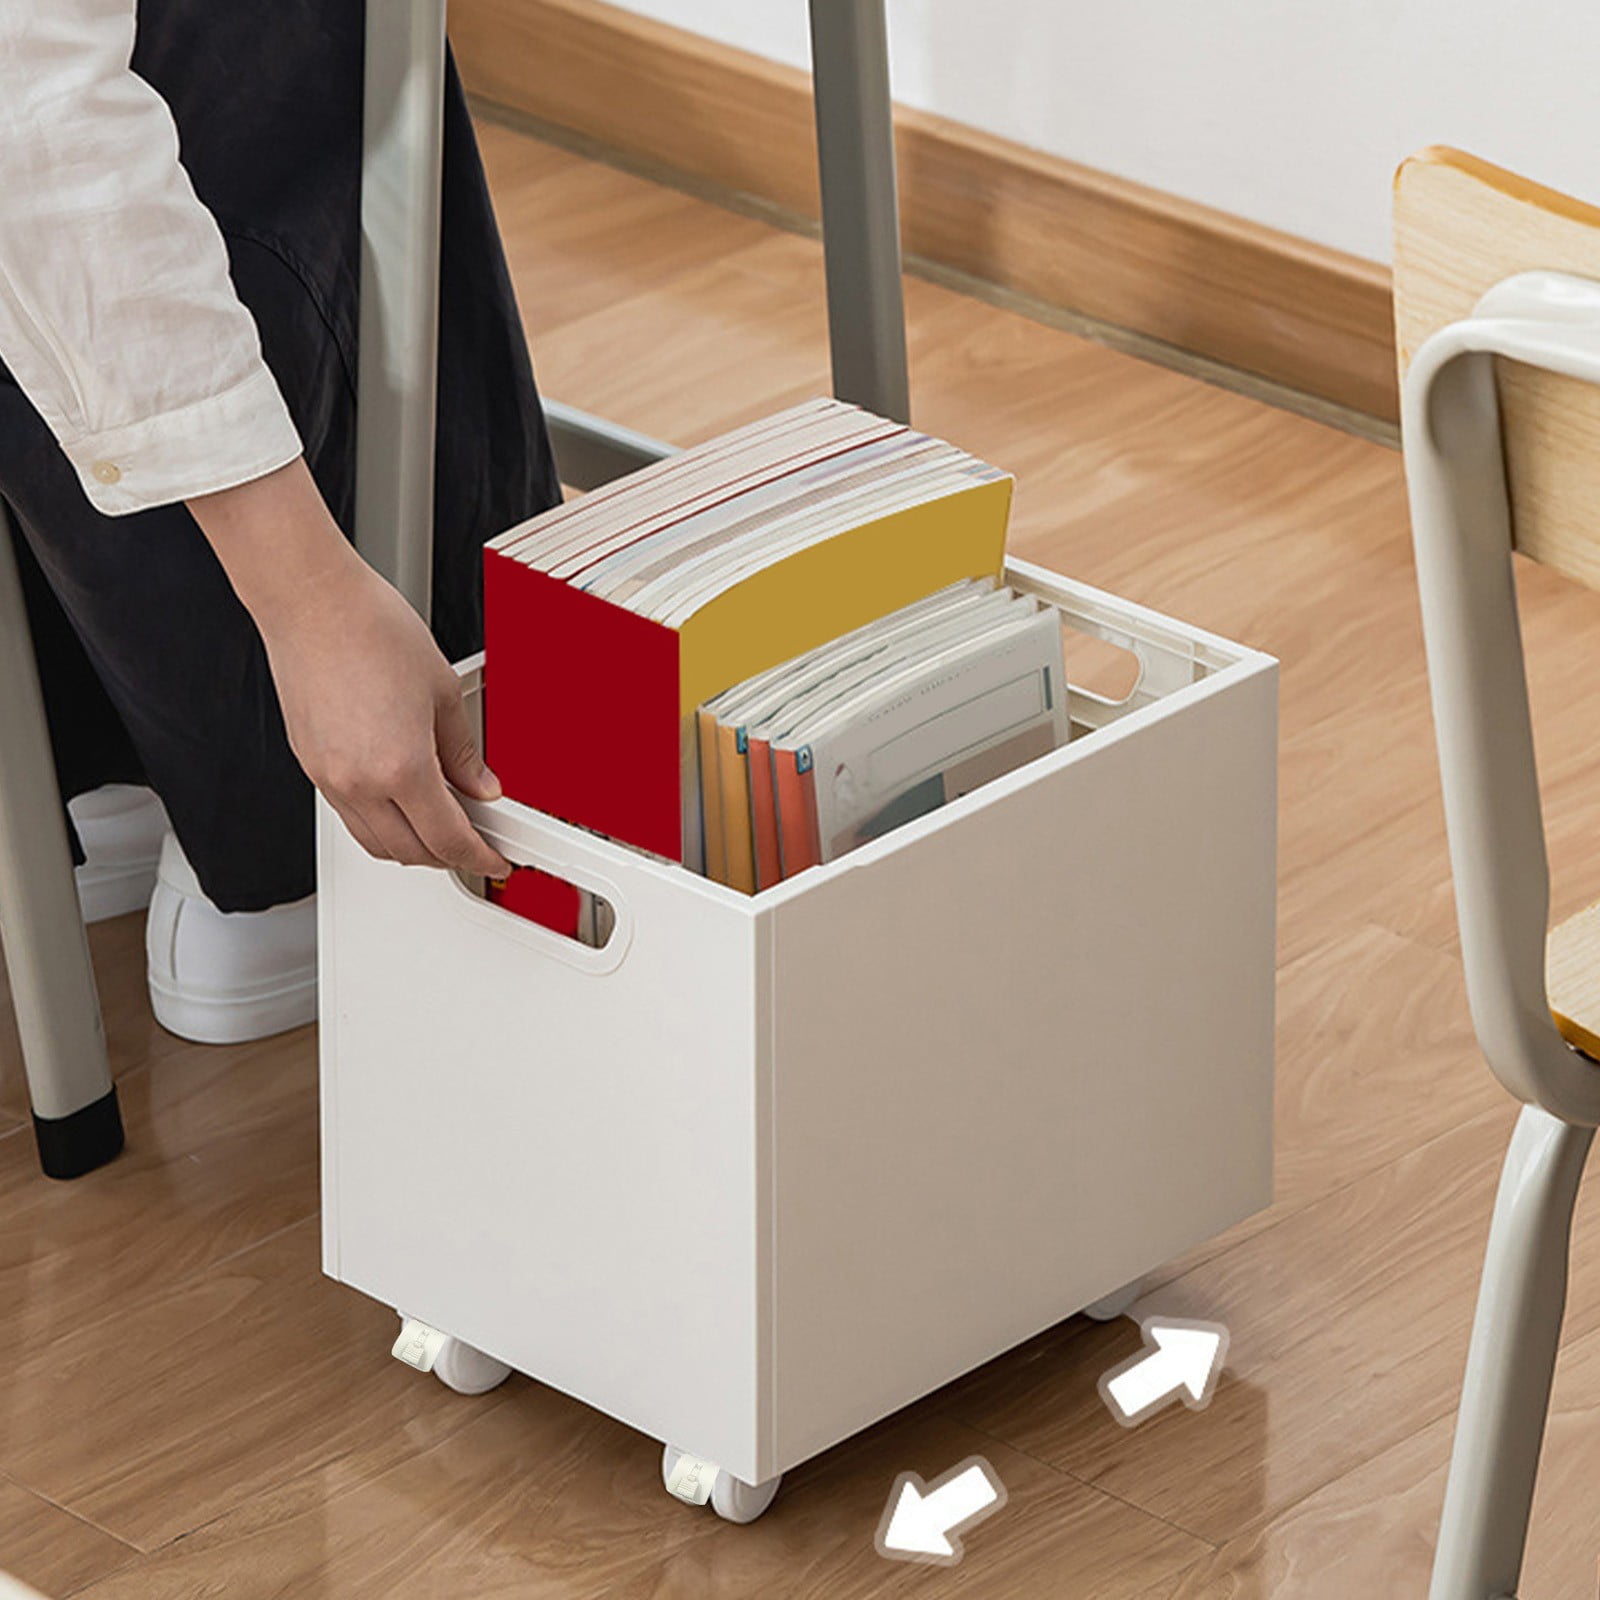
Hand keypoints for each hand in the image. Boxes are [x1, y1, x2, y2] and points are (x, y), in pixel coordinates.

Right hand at [186, 458, 512, 878]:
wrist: (312, 602)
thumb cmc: (371, 629)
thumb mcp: (443, 691)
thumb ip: (464, 752)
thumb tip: (481, 786)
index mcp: (401, 768)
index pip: (447, 839)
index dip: (478, 857)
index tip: (494, 860)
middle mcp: (359, 782)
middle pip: (410, 852)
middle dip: (447, 858)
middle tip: (475, 845)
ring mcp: (329, 777)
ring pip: (374, 842)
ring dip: (411, 847)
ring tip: (440, 830)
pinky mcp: (310, 764)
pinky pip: (349, 816)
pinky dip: (380, 824)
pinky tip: (401, 805)